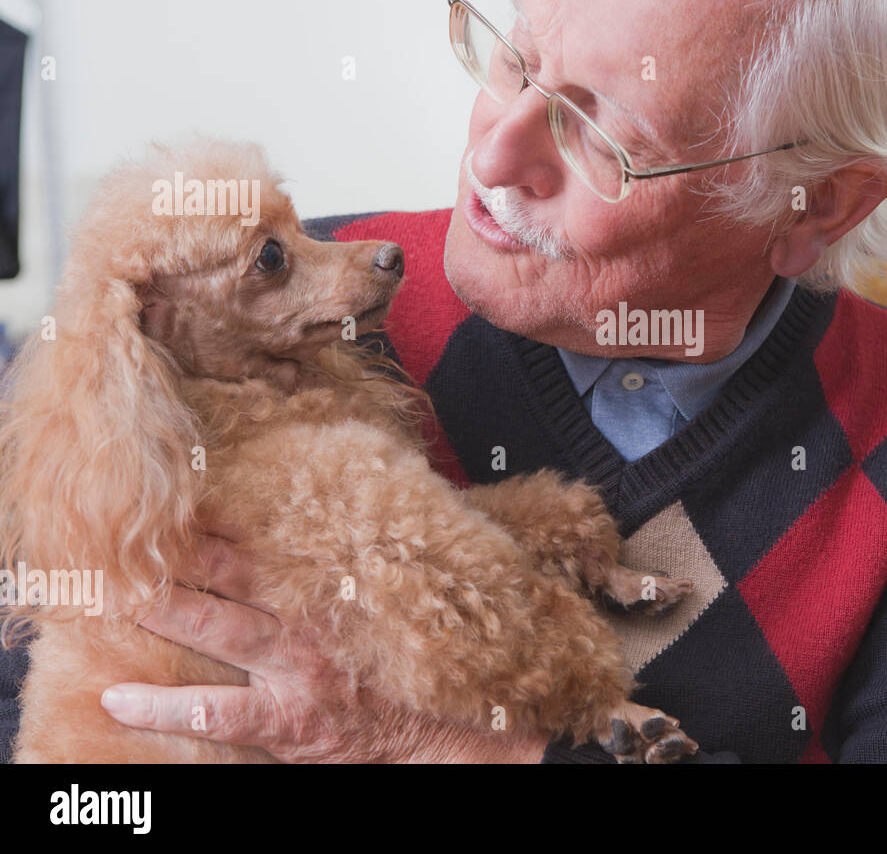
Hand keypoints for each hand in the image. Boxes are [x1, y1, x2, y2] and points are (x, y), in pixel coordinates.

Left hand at [100, 533, 549, 762]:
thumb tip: (382, 489)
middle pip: (228, 570)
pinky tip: (117, 700)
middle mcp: (308, 617)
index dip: (219, 511)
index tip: (181, 488)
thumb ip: (376, 552)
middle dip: (174, 549)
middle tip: (122, 528)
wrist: (448, 728)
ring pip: (212, 626)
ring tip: (109, 592)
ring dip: (159, 607)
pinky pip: (212, 712)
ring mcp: (292, 668)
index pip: (265, 533)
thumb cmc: (421, 656)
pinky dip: (159, 707)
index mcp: (333, 580)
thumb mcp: (404, 592)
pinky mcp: (284, 718)